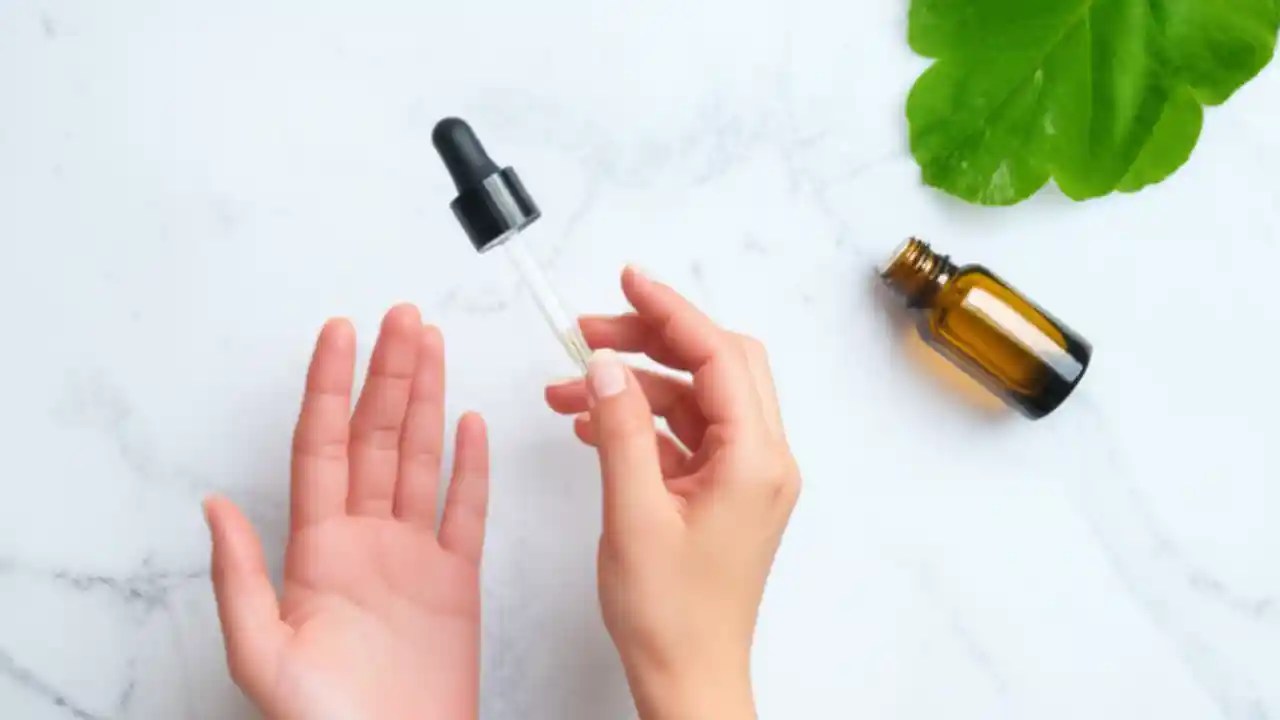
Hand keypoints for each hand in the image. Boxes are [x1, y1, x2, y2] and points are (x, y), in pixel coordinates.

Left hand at [205, 305, 489, 719]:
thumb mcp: (262, 656)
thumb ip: (239, 578)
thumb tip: (214, 506)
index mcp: (317, 550)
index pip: (323, 446)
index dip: (331, 386)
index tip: (340, 333)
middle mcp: (366, 540)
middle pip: (376, 438)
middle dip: (389, 374)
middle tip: (403, 318)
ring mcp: (415, 556)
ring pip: (420, 458)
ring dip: (426, 400)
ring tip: (431, 346)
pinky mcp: (457, 580)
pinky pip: (467, 509)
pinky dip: (471, 465)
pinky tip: (469, 424)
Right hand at [545, 268, 800, 719]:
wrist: (689, 678)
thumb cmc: (669, 614)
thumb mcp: (633, 512)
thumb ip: (620, 429)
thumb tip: (607, 364)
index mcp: (756, 460)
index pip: (720, 356)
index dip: (672, 312)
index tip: (628, 281)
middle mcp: (763, 460)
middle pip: (715, 366)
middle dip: (652, 341)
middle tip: (590, 333)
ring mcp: (746, 477)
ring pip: (695, 400)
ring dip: (635, 387)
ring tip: (567, 388)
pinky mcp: (724, 493)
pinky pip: (686, 436)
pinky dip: (642, 422)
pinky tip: (592, 424)